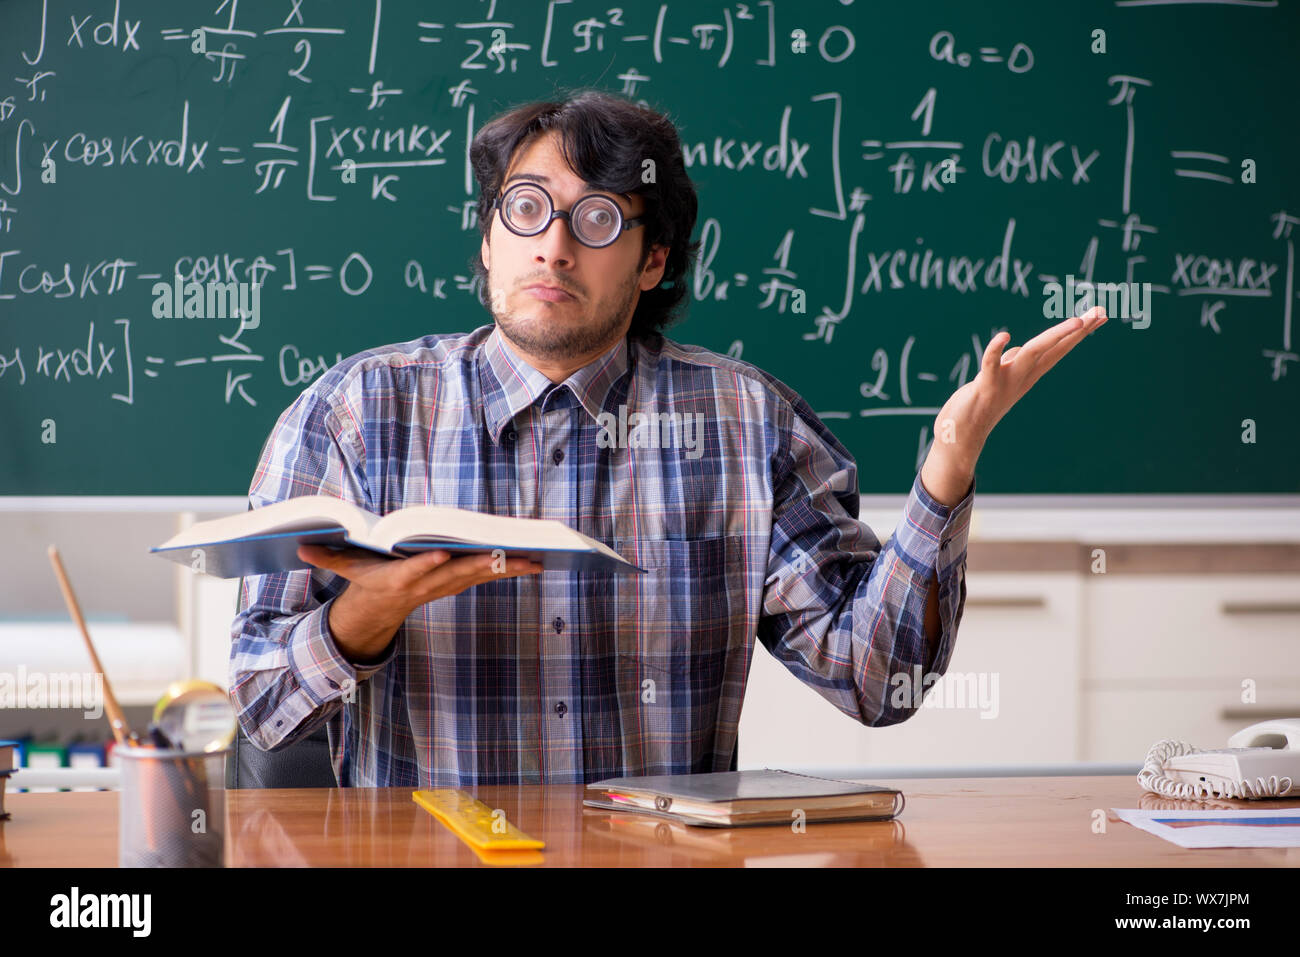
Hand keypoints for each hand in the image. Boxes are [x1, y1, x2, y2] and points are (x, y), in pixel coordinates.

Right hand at [296, 545, 542, 662]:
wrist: (380, 612)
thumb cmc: (366, 580)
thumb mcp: (345, 569)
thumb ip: (327, 557)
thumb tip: (301, 545)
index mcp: (399, 579)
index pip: (414, 571)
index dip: (426, 564)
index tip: (441, 554)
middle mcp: (428, 584)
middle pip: (458, 573)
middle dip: (484, 563)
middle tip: (509, 553)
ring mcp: (446, 585)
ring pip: (481, 575)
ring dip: (509, 568)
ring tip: (538, 558)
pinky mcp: (458, 582)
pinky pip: (488, 576)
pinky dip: (511, 569)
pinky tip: (536, 561)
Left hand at [931, 306, 1108, 469]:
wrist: (962, 436)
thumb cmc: (978, 406)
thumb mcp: (997, 379)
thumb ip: (1007, 364)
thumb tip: (1013, 350)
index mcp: (1027, 374)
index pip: (1057, 349)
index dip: (1078, 333)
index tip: (1099, 315)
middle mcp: (1022, 376)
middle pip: (1053, 348)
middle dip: (1077, 330)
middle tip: (1100, 311)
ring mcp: (1005, 382)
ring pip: (1032, 352)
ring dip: (1054, 336)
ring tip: (1077, 321)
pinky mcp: (984, 387)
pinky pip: (990, 364)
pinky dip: (996, 350)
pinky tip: (1002, 335)